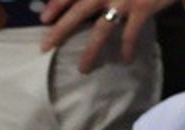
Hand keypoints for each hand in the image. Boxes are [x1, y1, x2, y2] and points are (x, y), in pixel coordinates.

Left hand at [38, 0, 171, 73]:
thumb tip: (95, 5)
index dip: (57, 3)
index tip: (43, 18)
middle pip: (79, 12)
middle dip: (61, 30)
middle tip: (46, 46)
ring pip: (101, 30)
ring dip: (90, 51)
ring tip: (83, 69)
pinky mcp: (141, 8)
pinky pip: (130, 34)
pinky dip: (127, 49)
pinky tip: (126, 60)